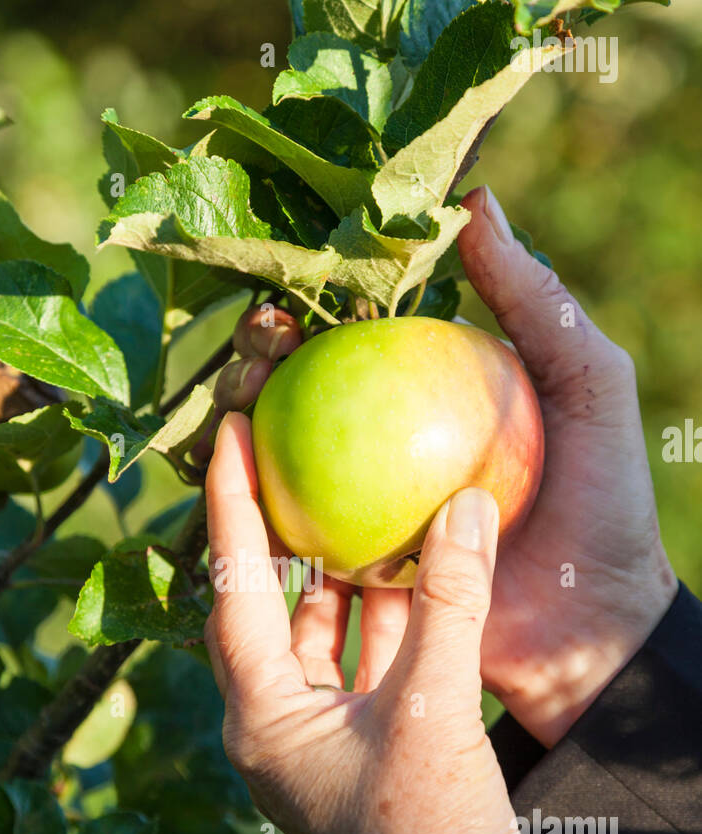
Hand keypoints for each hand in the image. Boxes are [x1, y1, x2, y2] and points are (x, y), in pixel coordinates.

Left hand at [205, 413, 556, 833]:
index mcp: (259, 716)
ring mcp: (322, 742)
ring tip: (356, 497)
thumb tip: (463, 504)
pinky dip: (391, 621)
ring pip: (322, 635)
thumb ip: (449, 603)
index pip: (232, 587)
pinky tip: (421, 573)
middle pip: (266, 606)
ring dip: (343, 575)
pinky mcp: (368, 755)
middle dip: (277, 534)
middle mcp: (276, 725)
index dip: (227, 503)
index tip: (227, 429)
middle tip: (286, 454)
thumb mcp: (435, 710)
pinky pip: (368, 666)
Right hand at [216, 193, 678, 747]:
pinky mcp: (347, 568)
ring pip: (280, 455)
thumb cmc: (605, 500)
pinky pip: (291, 533)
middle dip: (255, 360)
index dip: (312, 309)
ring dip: (239, 425)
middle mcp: (387, 445)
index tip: (285, 302)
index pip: (359, 335)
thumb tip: (474, 208)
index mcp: (432, 392)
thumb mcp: (590, 386)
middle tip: (255, 354)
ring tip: (234, 411)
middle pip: (304, 390)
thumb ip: (536, 302)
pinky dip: (252, 508)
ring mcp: (362, 507)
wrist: (592, 625)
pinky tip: (228, 484)